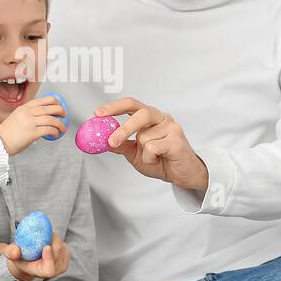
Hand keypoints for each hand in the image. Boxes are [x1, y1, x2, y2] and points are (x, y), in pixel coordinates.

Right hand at [0, 95, 66, 154]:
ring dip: (60, 124)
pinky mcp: (32, 133)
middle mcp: (27, 113)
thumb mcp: (16, 117)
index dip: (54, 102)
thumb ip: (28, 115)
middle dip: (61, 111)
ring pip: (51, 119)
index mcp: (24, 108)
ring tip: (62, 128)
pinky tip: (55, 135)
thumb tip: (42, 117)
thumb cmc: (7, 133)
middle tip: (64, 115)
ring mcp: (30, 122)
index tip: (59, 105)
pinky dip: (55, 132)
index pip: (43, 100)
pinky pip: (49, 130)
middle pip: (50, 108)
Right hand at [3, 234, 68, 280]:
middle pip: (58, 256)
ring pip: (62, 249)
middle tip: (46, 231)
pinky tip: (49, 240)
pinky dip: (58, 241)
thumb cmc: (19, 257)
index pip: (49, 270)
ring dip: (55, 240)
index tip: (46, 246)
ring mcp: (61, 266)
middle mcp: (53, 271)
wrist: (29, 260)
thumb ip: (10, 252)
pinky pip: (65, 246)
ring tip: (44, 237)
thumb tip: (16, 251)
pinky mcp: (66, 258)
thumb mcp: (10, 254)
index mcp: (40, 272)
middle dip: (54, 242)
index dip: (49, 259)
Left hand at [94, 97, 208, 193]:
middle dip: (123, 128)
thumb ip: (121, 145)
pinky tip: (161, 159)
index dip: (114, 107)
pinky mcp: (177, 139)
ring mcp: (171, 127)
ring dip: (143, 152)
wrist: (182, 175)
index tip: (98, 113)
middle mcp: (161, 118)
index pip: (131, 104)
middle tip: (111, 142)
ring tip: (154, 158)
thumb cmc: (160, 161)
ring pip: (144, 136)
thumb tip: (101, 140)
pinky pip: (153, 148)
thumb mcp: (135, 153)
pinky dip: (151, 159)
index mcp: (150, 117)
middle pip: (140, 113)